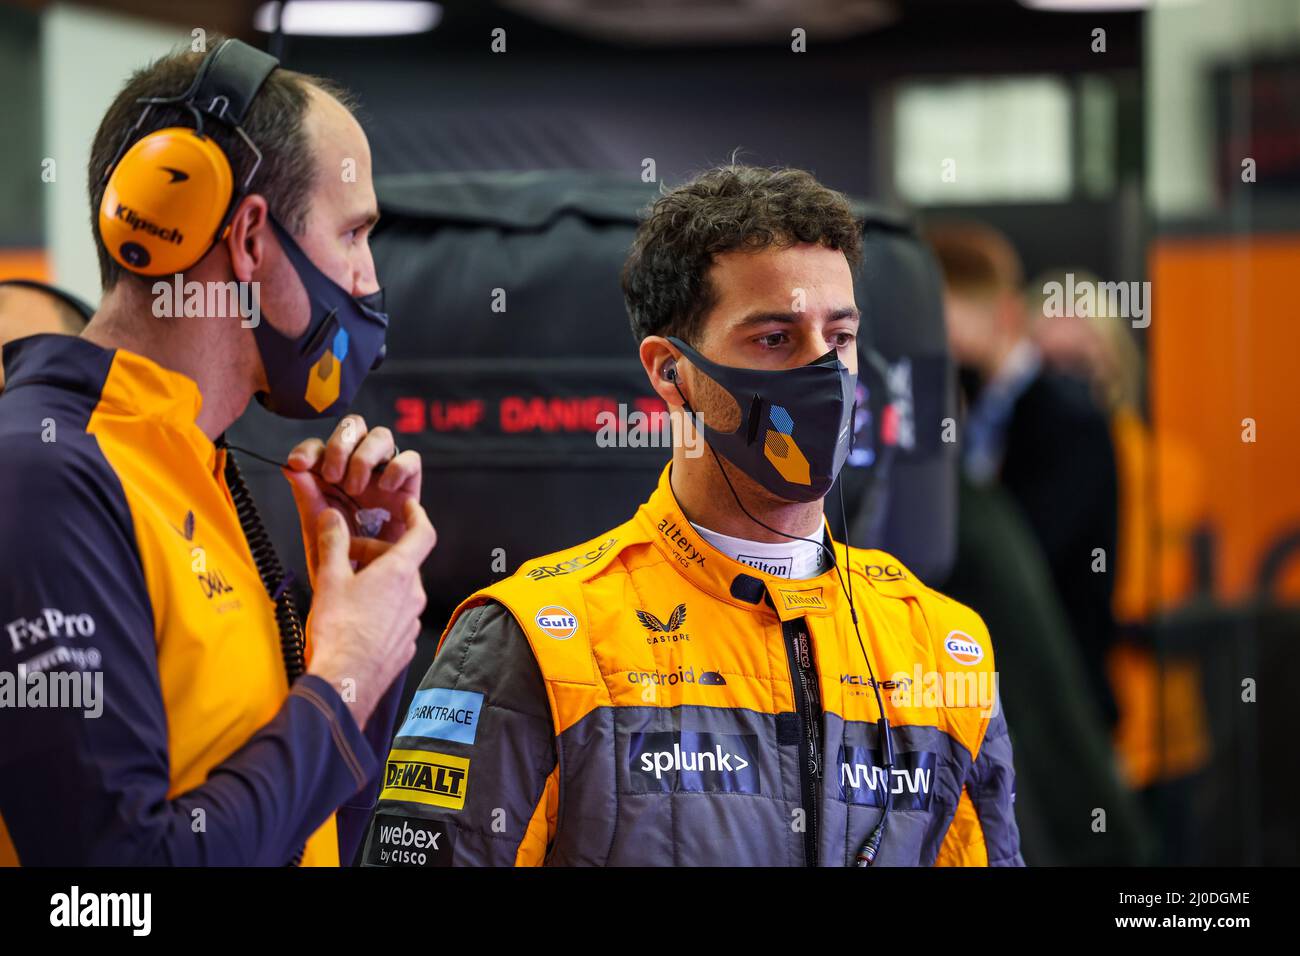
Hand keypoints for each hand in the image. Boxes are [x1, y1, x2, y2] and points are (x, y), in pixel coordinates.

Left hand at [283, 415, 423, 587]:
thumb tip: (291, 467)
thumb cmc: (341, 564)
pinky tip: (385, 488)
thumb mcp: (317, 531)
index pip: (320, 445)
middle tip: (332, 476)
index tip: (299, 464)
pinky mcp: (408, 487)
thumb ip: (307, 497)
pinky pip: (411, 460)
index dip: (309, 448)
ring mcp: (384, 475)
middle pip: (354, 427)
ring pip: (381, 436)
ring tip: (356, 488)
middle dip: (340, 446)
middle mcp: (357, 470)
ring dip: (365, 457)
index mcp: (329, 477)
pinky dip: (397, 467)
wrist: (368, 591)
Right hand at [306, 499, 435, 726]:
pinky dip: (380, 609)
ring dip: (377, 584)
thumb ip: (332, 542)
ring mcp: (412, 621)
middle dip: (375, 555)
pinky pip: (396, 616)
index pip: (423, 533)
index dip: (417, 515)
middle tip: (345, 559)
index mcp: (400, 573)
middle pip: (402, 562)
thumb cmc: (338, 632)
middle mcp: (414, 595)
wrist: (345, 683)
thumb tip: (331, 517)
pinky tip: (355, 619)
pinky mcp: (405, 644)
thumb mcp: (329, 579)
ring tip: (346, 592)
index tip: (408, 506)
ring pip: (399, 590)